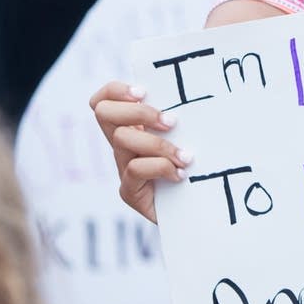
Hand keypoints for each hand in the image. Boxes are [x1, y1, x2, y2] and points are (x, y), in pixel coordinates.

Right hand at [90, 80, 191, 223]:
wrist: (200, 213)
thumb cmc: (198, 168)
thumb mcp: (187, 136)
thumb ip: (180, 118)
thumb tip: (192, 95)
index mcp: (132, 127)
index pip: (104, 100)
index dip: (116, 91)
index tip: (145, 92)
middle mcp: (122, 146)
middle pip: (103, 113)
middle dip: (138, 112)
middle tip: (170, 122)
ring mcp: (123, 168)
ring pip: (122, 138)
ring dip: (158, 143)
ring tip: (184, 156)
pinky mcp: (129, 192)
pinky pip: (135, 169)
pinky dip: (161, 166)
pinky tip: (180, 174)